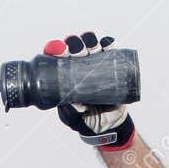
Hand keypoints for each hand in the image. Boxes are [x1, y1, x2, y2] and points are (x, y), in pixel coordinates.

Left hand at [44, 31, 134, 148]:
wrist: (109, 127)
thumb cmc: (87, 122)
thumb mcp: (74, 119)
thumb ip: (69, 112)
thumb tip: (67, 101)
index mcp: (65, 77)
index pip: (58, 58)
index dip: (57, 50)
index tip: (60, 51)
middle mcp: (79, 67)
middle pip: (74, 48)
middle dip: (74, 45)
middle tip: (78, 52)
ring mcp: (95, 65)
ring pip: (91, 45)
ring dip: (89, 41)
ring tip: (91, 48)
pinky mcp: (112, 66)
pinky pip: (110, 50)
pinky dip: (108, 44)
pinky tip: (106, 44)